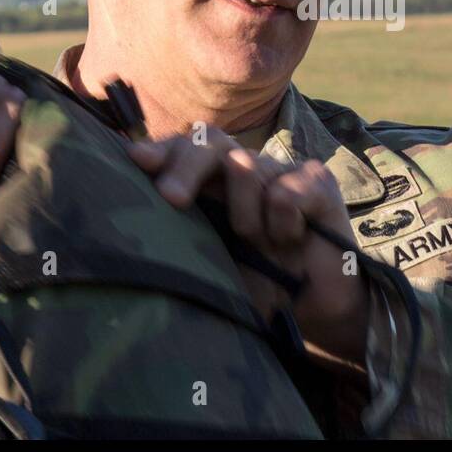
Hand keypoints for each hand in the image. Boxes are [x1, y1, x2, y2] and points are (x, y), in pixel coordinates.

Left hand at [128, 127, 368, 363]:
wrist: (315, 310)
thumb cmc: (258, 284)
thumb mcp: (210, 263)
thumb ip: (180, 235)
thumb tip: (134, 217)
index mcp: (213, 183)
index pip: (185, 147)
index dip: (162, 150)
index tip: (136, 162)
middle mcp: (245, 169)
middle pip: (210, 141)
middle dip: (186, 167)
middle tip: (172, 199)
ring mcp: (282, 171)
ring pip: (246, 169)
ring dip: (246, 217)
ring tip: (262, 245)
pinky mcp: (317, 180)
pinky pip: (285, 192)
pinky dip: (284, 222)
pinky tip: (293, 240)